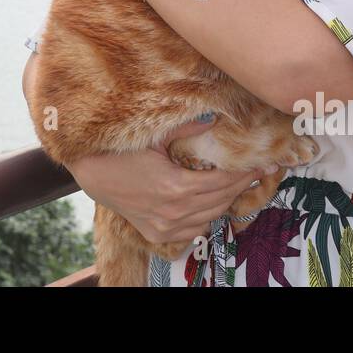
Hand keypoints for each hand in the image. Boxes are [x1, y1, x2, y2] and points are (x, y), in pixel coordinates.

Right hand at [66, 115, 264, 245]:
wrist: (92, 173)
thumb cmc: (122, 151)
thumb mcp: (155, 136)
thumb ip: (187, 128)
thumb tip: (215, 119)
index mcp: (175, 186)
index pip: (222, 183)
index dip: (243, 174)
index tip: (259, 165)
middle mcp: (173, 211)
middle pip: (220, 201)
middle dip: (241, 186)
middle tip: (256, 173)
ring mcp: (165, 226)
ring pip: (209, 218)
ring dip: (226, 203)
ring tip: (238, 187)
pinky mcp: (157, 234)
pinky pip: (193, 231)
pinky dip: (206, 219)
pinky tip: (212, 205)